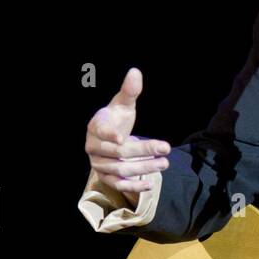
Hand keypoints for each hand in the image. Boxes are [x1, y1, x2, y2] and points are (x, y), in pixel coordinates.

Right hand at [85, 67, 170, 201]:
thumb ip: (129, 91)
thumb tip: (135, 72)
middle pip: (118, 152)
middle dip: (143, 151)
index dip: (109, 135)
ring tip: (164, 163)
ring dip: (143, 168)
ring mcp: (98, 164)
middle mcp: (93, 147)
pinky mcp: (106, 177)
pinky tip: (150, 183)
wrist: (108, 139)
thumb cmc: (115, 120)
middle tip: (165, 148)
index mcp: (95, 126)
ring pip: (120, 170)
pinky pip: (118, 184)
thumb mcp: (123, 105)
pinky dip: (133, 186)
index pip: (101, 131)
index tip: (122, 138)